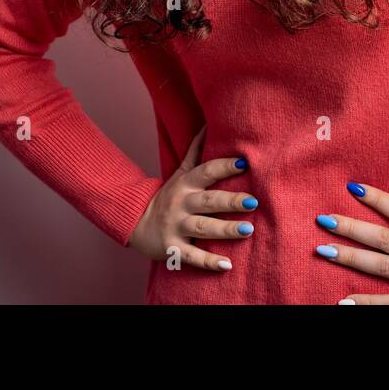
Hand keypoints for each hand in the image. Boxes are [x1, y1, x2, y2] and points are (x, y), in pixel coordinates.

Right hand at [126, 124, 256, 270]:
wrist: (136, 223)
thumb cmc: (167, 196)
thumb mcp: (179, 173)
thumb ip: (195, 152)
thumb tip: (208, 124)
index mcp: (185, 184)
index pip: (206, 172)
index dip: (224, 166)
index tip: (244, 163)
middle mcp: (181, 204)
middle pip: (208, 201)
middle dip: (230, 201)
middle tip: (253, 202)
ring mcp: (176, 227)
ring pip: (203, 228)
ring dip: (225, 229)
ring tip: (247, 230)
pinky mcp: (173, 249)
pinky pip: (192, 256)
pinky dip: (209, 262)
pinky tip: (227, 265)